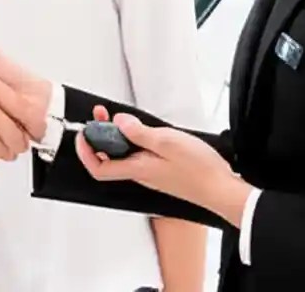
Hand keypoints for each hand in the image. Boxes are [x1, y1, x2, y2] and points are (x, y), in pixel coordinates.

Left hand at [76, 106, 251, 226]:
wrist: (221, 189)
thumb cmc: (199, 169)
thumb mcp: (167, 142)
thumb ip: (139, 132)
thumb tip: (118, 123)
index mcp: (137, 169)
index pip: (99, 168)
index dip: (85, 152)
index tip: (83, 133)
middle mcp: (141, 174)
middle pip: (109, 159)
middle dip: (100, 136)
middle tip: (101, 116)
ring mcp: (151, 173)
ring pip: (123, 156)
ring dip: (116, 136)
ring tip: (118, 118)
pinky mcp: (161, 170)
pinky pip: (138, 156)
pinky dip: (132, 141)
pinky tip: (141, 130)